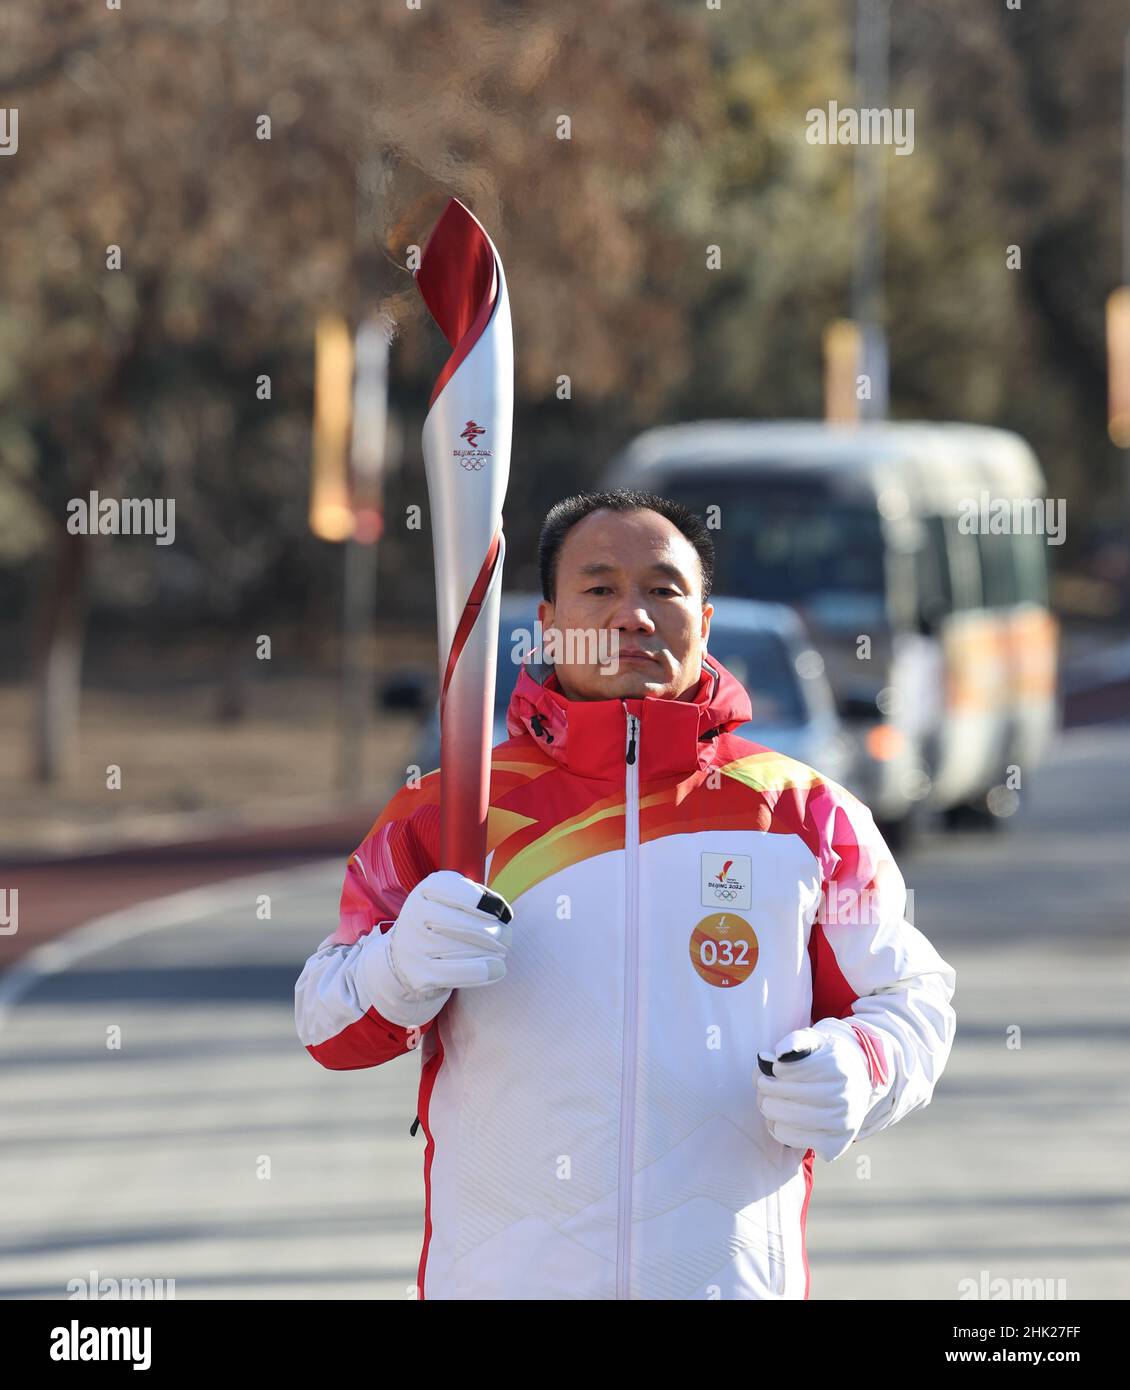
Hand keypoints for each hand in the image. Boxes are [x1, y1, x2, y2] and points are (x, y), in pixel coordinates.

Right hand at [357, 870, 513, 1027]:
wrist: (405, 955)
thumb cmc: (440, 922)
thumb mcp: (452, 899)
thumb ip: (478, 899)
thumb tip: (503, 914)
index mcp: (426, 889)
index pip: (461, 893)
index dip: (489, 903)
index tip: (502, 913)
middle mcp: (415, 914)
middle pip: (465, 924)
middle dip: (495, 932)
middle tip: (507, 937)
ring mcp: (415, 945)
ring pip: (464, 949)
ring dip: (492, 952)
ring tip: (502, 952)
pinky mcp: (419, 973)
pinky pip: (457, 973)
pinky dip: (483, 971)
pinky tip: (498, 969)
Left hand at [755, 1019, 880, 1162]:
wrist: (856, 1084)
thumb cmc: (827, 1060)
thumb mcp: (815, 1042)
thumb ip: (796, 1041)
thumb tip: (780, 1054)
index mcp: (838, 1068)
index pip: (788, 1070)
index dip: (775, 1069)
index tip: (774, 1068)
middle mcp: (844, 1097)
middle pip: (784, 1094)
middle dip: (765, 1087)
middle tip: (762, 1083)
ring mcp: (841, 1124)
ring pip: (784, 1118)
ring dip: (768, 1107)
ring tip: (768, 1099)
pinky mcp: (834, 1145)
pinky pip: (789, 1138)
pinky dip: (778, 1127)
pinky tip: (784, 1118)